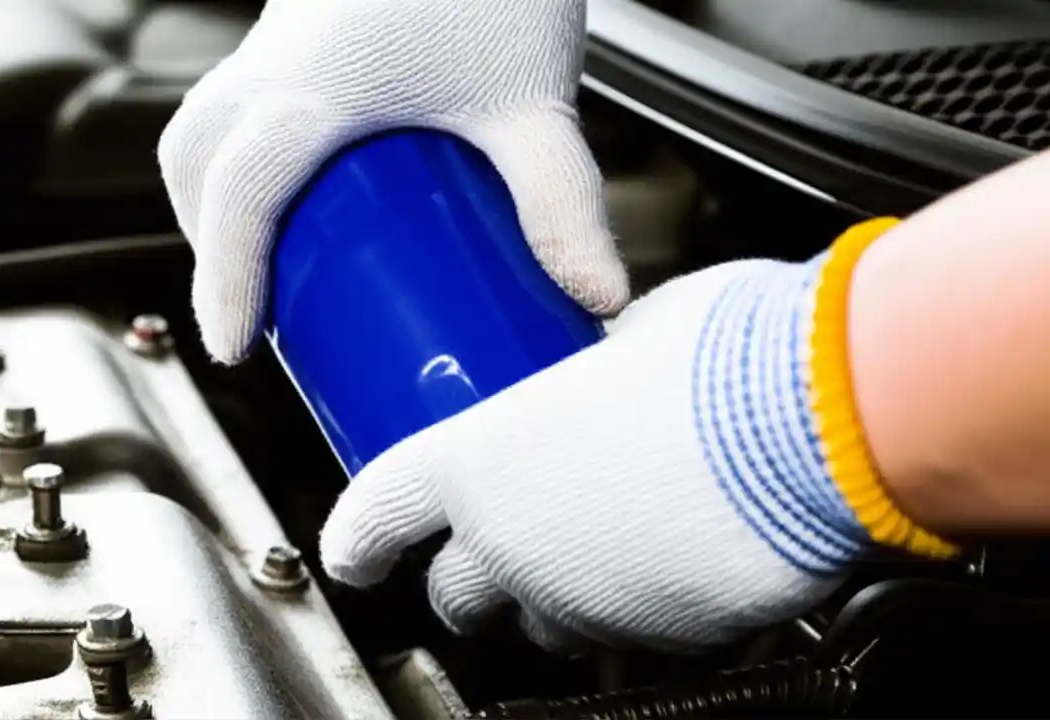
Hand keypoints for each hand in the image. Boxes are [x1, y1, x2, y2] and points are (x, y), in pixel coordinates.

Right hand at [158, 0, 628, 362]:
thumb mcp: (531, 106)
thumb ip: (561, 206)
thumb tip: (594, 298)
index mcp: (316, 87)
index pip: (241, 195)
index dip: (225, 278)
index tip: (232, 345)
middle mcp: (277, 60)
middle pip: (196, 162)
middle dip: (209, 242)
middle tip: (249, 308)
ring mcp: (279, 35)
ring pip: (204, 123)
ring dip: (214, 194)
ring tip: (262, 252)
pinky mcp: (296, 24)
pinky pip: (234, 95)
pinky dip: (237, 149)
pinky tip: (297, 176)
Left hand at [319, 259, 871, 650]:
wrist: (823, 420)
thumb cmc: (721, 355)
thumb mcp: (626, 332)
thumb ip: (589, 358)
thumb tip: (603, 352)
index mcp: (479, 462)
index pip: (378, 516)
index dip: (355, 541)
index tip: (351, 552)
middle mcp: (516, 545)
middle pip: (456, 596)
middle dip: (465, 579)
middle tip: (496, 544)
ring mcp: (585, 600)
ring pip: (540, 628)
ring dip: (549, 597)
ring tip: (593, 547)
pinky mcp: (660, 635)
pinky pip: (626, 634)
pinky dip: (630, 606)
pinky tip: (664, 557)